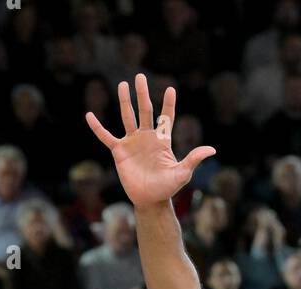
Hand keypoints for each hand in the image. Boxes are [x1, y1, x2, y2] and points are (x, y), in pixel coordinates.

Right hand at [86, 74, 214, 207]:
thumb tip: (211, 150)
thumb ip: (194, 159)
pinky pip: (106, 136)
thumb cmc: (167, 188)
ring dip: (125, 101)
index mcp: (162, 140)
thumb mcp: (183, 173)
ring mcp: (132, 142)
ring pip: (127, 116)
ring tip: (123, 84)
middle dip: (142, 93)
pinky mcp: (119, 151)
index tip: (171, 89)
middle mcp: (146, 137)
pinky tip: (89, 115)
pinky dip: (97, 127)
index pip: (166, 117)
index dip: (168, 104)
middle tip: (139, 76)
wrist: (150, 200)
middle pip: (144, 110)